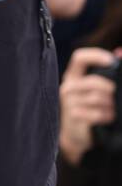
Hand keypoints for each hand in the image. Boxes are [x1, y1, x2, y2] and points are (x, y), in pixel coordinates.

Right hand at [58, 47, 119, 164]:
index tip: (111, 61)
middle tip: (115, 94)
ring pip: (96, 98)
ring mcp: (68, 103)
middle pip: (93, 81)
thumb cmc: (89, 105)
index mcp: (72, 75)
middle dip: (109, 88)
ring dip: (110, 104)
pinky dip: (106, 115)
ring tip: (112, 108)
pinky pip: (96, 113)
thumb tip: (120, 52)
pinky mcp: (73, 117)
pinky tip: (108, 117)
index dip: (96, 56)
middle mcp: (68, 87)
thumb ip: (107, 69)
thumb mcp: (95, 87)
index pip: (79, 58)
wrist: (76, 133)